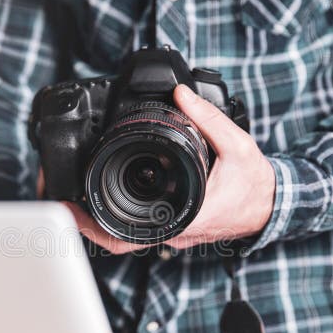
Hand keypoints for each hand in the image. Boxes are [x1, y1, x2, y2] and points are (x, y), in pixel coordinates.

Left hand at [66, 84, 275, 253]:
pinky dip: (118, 219)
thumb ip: (208, 117)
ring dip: (100, 222)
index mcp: (186, 215)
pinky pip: (140, 229)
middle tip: (59, 204)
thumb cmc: (256, 182)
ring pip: (128, 236)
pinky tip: (103, 201)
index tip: (70, 212)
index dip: (95, 227)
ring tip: (73, 202)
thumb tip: (181, 94)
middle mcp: (175, 231)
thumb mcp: (236, 144)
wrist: (272, 206)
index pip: (129, 233)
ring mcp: (173, 234)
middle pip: (119, 238)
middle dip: (86, 224)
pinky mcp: (174, 228)